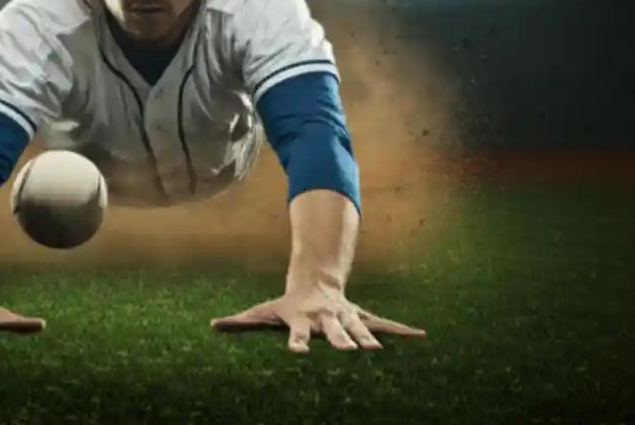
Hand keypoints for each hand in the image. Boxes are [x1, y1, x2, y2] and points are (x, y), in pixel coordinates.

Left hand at [211, 285, 424, 352]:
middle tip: (348, 352)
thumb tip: (212, 325)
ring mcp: (346, 317)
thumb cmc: (287, 305)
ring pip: (360, 328)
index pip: (298, 333)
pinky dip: (403, 331)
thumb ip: (239, 320)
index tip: (298, 353)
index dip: (297, 343)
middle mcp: (327, 318)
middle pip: (334, 331)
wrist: (315, 282)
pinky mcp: (361, 317)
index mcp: (303, 319)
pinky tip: (422, 336)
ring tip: (379, 350)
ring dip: (369, 338)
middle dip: (342, 341)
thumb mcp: (263, 312)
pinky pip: (385, 324)